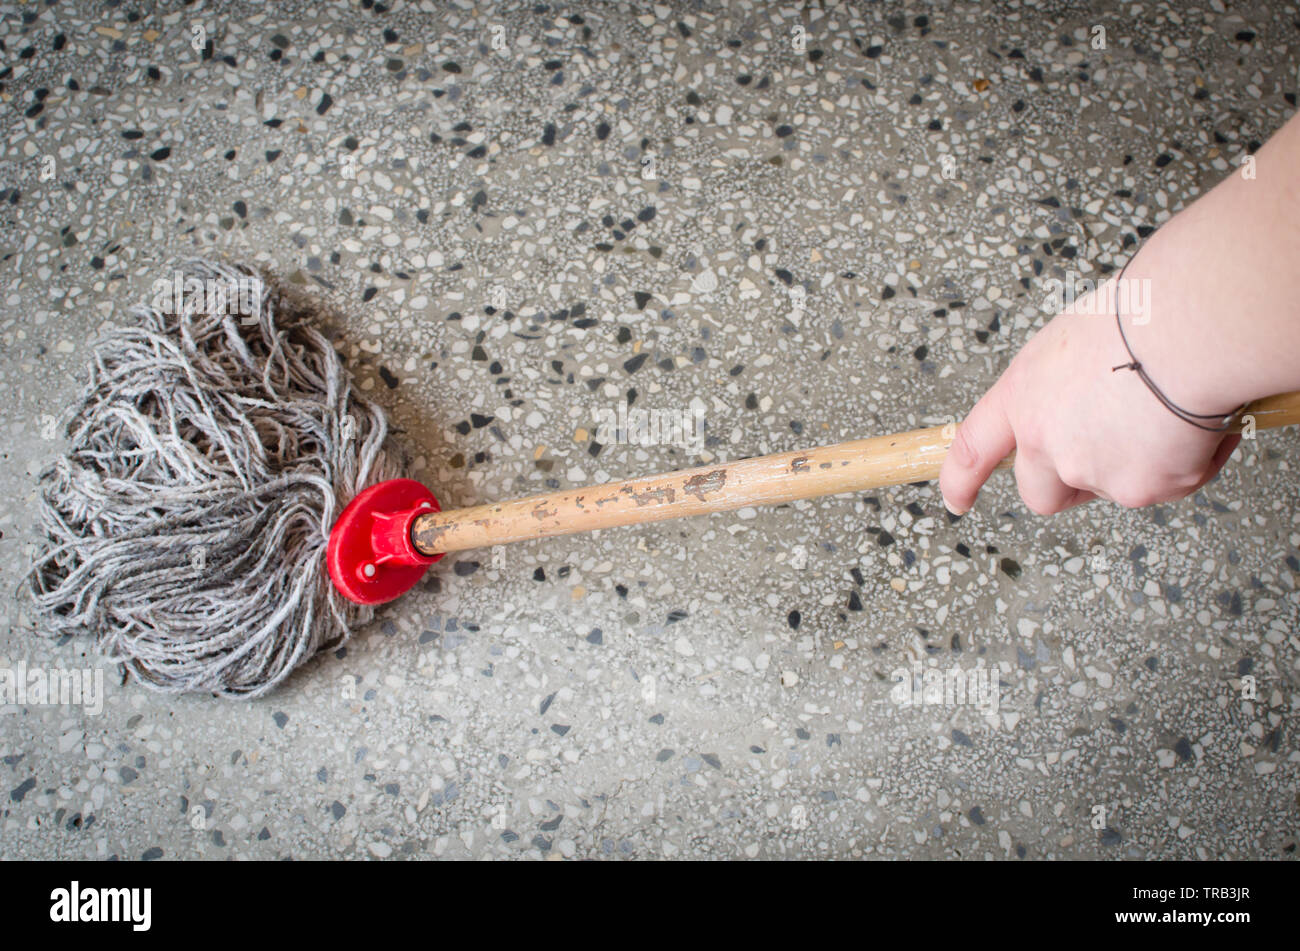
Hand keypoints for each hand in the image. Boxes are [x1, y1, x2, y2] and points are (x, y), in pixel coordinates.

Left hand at [938, 287, 1240, 514]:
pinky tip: (1202, 419)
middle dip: (1068, 486)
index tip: (956, 500)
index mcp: (1022, 397)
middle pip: (1042, 493)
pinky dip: (1190, 460)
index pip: (972, 450)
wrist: (1188, 329)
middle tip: (1107, 457)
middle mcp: (1047, 443)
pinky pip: (1169, 484)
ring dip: (1138, 463)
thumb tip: (1080, 401)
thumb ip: (1060, 386)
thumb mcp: (1073, 341)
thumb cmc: (1139, 315)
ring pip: (1113, 487)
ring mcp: (1093, 471)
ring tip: (1171, 410)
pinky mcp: (1143, 488)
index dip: (960, 481)